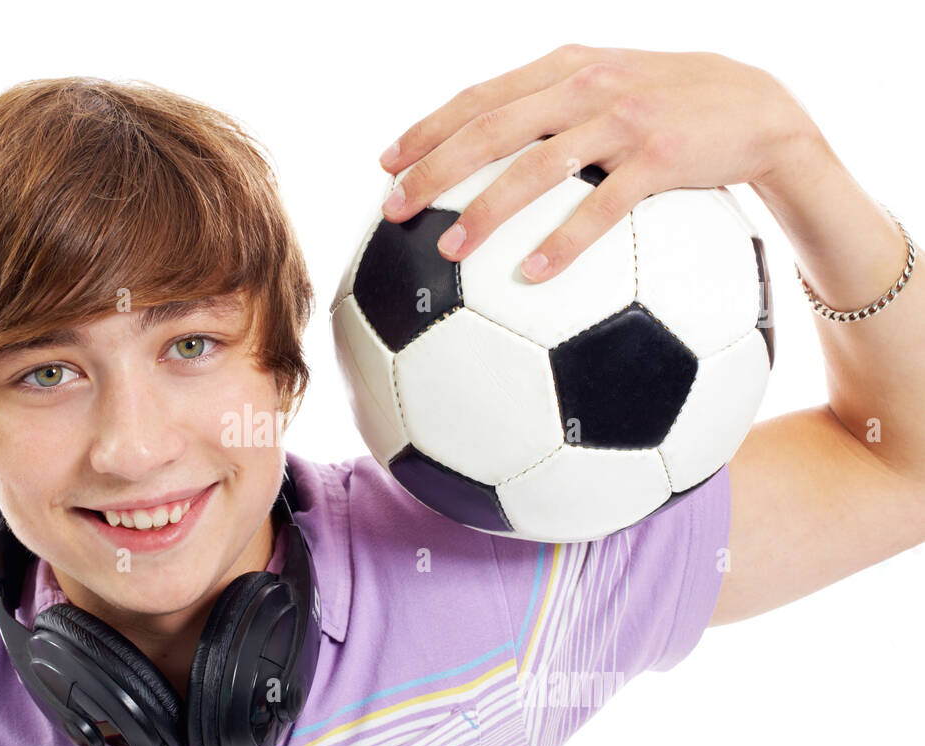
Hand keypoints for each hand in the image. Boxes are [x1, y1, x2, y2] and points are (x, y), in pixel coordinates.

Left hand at [378, 44, 820, 281]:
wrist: (762, 108)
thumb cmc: (670, 110)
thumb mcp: (609, 90)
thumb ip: (552, 111)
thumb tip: (485, 154)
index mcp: (565, 68)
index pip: (481, 96)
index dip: (428, 128)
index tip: (386, 164)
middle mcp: (585, 85)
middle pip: (492, 128)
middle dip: (434, 169)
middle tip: (393, 209)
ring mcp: (622, 118)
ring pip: (537, 165)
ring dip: (486, 209)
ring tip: (446, 250)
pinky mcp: (660, 157)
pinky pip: (603, 207)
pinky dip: (566, 241)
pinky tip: (534, 274)